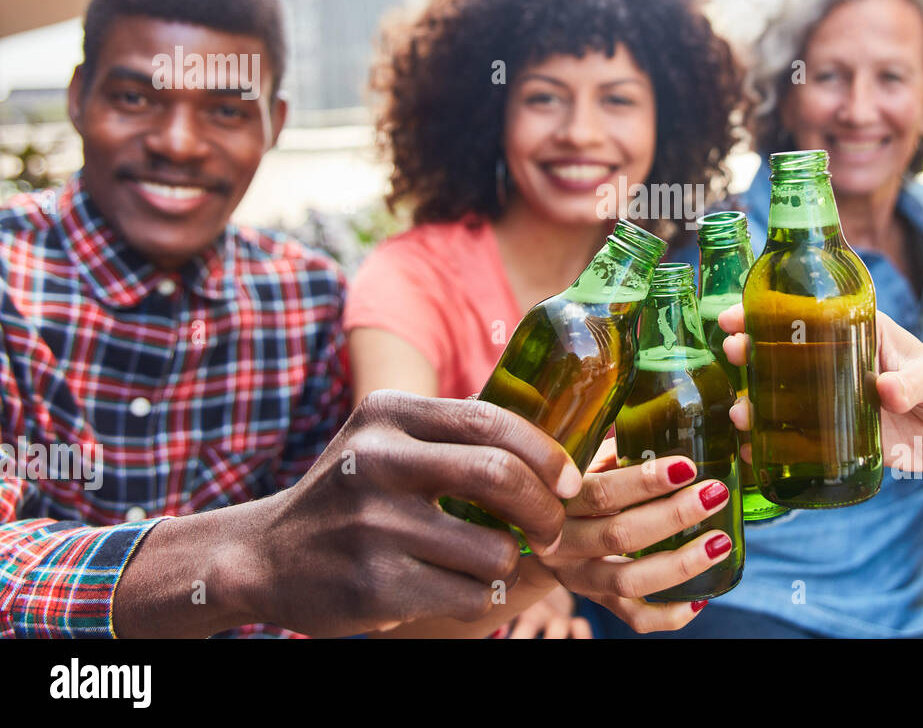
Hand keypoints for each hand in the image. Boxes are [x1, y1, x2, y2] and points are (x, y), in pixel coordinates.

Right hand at [240, 389, 583, 637]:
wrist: (263, 558)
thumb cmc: (350, 494)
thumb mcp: (386, 440)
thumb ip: (454, 433)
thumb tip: (557, 439)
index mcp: (387, 415)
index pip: (490, 419)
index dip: (545, 451)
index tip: (569, 480)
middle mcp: (376, 462)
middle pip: (501, 475)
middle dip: (545, 509)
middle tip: (552, 529)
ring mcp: (372, 526)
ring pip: (493, 550)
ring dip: (507, 564)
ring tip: (486, 562)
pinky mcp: (373, 585)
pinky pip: (468, 595)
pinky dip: (478, 596)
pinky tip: (454, 587)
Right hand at [536, 437, 733, 632]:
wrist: (536, 537)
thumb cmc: (573, 488)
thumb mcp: (579, 464)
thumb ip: (611, 452)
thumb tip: (662, 422)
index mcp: (560, 502)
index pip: (603, 492)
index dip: (645, 481)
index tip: (687, 466)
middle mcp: (564, 544)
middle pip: (621, 536)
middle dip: (674, 516)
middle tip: (715, 494)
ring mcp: (581, 579)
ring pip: (630, 581)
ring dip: (681, 564)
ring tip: (721, 543)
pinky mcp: (599, 603)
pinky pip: (636, 619)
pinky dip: (671, 614)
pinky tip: (702, 598)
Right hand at [717, 303, 922, 471]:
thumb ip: (917, 382)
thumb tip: (888, 391)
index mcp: (856, 334)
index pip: (804, 315)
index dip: (766, 311)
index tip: (736, 316)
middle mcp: (835, 366)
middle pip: (782, 355)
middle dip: (750, 353)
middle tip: (733, 355)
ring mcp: (833, 403)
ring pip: (783, 400)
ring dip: (755, 404)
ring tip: (740, 414)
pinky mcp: (837, 439)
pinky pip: (798, 443)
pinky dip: (772, 448)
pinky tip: (752, 455)